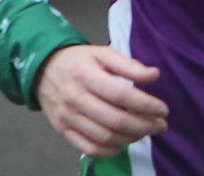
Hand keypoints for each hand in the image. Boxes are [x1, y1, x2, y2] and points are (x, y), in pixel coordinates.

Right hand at [36, 43, 167, 157]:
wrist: (41, 69)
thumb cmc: (77, 61)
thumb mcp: (101, 54)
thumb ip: (128, 64)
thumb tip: (154, 75)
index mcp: (84, 75)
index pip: (121, 96)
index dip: (147, 106)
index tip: (163, 110)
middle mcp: (74, 98)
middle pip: (116, 121)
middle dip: (146, 126)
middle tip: (160, 125)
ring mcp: (67, 117)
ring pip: (106, 137)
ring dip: (133, 138)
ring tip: (145, 131)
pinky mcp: (63, 130)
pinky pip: (91, 149)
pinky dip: (112, 150)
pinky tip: (123, 141)